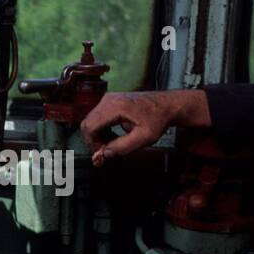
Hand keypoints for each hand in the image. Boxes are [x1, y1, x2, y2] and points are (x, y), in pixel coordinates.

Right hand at [80, 90, 209, 165]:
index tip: (103, 154)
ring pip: (90, 121)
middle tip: (106, 152)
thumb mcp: (143, 138)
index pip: (90, 127)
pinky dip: (101, 130)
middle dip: (93, 141)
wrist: (166, 105)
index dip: (93, 144)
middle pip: (87, 124)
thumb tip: (103, 155)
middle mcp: (108, 100)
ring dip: (98, 137)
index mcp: (115, 107)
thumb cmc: (158, 119)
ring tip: (113, 145)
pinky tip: (114, 137)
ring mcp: (108, 99)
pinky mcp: (110, 101)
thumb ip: (122, 147)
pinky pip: (97, 118)